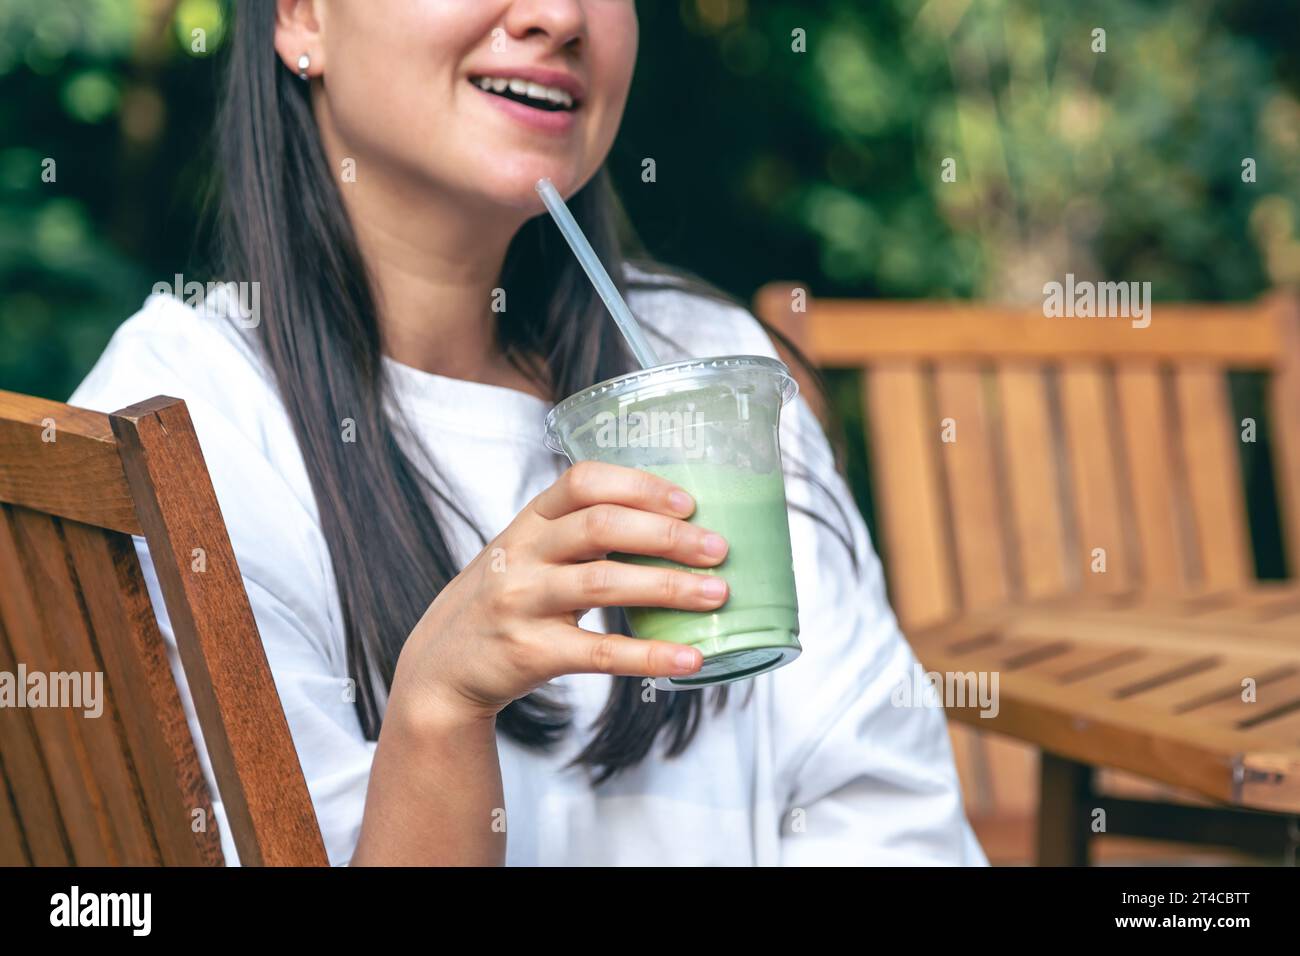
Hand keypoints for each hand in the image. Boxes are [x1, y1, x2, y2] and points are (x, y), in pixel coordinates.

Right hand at [389, 461, 728, 729]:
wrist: (442, 665)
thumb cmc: (508, 598)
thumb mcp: (529, 553)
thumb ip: (581, 533)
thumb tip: (676, 526)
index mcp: (528, 520)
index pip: (582, 481)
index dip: (638, 485)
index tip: (687, 502)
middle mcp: (522, 554)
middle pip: (600, 526)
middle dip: (667, 535)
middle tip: (719, 549)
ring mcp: (522, 602)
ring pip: (604, 583)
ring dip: (669, 587)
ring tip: (718, 595)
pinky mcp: (530, 652)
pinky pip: (599, 652)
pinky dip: (650, 654)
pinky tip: (690, 656)